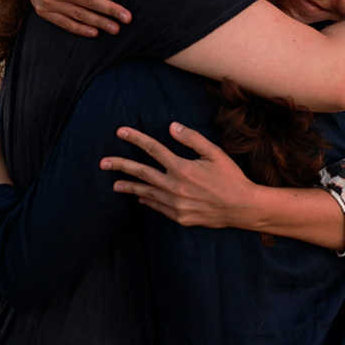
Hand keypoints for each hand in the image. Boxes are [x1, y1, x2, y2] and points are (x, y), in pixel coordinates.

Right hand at [15, 0, 139, 36]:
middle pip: (91, 1)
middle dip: (111, 10)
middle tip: (129, 18)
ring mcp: (50, 1)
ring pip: (79, 15)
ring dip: (99, 23)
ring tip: (116, 29)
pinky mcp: (44, 11)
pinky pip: (64, 23)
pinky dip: (79, 29)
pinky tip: (95, 32)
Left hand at [100, 122, 257, 228]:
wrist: (242, 208)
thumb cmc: (231, 177)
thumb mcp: (215, 153)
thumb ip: (192, 139)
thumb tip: (171, 126)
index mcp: (182, 168)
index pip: (153, 149)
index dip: (136, 139)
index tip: (121, 131)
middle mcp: (175, 187)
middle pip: (142, 173)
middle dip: (121, 166)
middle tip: (103, 162)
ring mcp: (176, 204)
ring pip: (146, 193)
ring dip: (129, 187)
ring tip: (115, 184)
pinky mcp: (180, 217)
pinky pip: (158, 207)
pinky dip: (147, 201)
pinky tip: (140, 198)